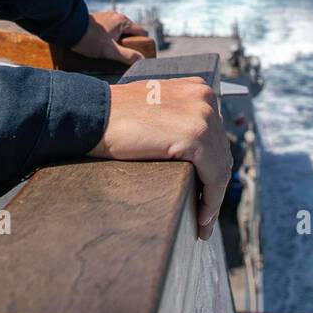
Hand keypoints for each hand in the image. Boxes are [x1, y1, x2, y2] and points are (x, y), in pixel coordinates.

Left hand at [69, 10, 147, 65]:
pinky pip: (107, 32)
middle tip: (123, 58)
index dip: (143, 45)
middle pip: (129, 34)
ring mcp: (105, 18)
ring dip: (116, 43)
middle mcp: (115, 16)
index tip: (140, 56)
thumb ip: (127, 56)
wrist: (66, 29)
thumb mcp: (110, 51)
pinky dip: (107, 40)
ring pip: (117, 33)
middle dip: (128, 46)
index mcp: (122, 21)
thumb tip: (142, 60)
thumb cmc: (89, 39)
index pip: (141, 33)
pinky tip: (100, 49)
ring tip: (110, 55)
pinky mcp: (96, 21)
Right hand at [87, 77, 231, 240]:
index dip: (214, 168)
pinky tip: (201, 218)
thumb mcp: (155, 108)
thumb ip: (176, 120)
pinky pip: (213, 177)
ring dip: (214, 200)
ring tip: (203, 223)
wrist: (92, 113)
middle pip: (221, 153)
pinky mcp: (196, 137)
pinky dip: (210, 201)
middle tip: (206, 216)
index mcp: (197, 90)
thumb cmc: (114, 116)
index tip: (207, 194)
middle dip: (215, 187)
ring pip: (220, 168)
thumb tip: (187, 151)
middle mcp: (206, 99)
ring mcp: (203, 116)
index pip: (215, 137)